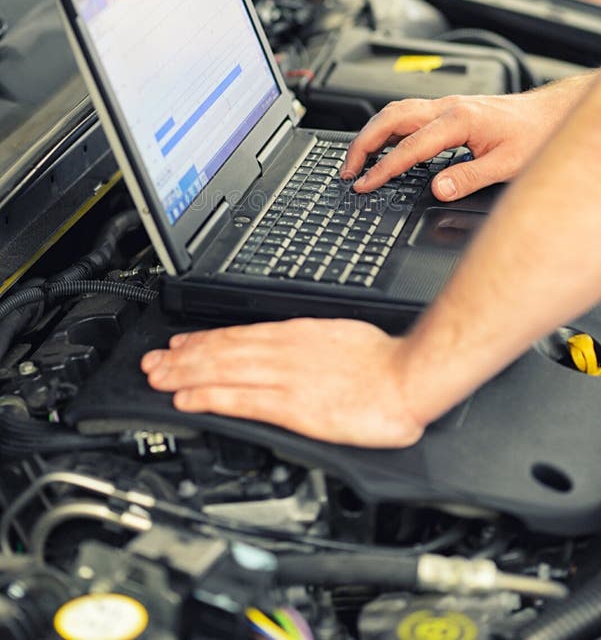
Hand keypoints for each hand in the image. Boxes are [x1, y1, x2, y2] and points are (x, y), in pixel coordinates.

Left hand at [141, 318, 424, 447]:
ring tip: (158, 378)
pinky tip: (187, 401)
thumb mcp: (341, 337)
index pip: (239, 335)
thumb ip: (313, 347)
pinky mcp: (289, 405)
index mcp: (296, 334)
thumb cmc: (383, 361)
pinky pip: (238, 399)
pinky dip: (208, 398)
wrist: (407, 376)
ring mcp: (283, 376)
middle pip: (221, 350)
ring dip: (185, 375)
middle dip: (183, 357)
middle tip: (153, 362)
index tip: (182, 344)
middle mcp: (283, 350)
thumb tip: (300, 352)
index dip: (205, 340)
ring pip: (221, 371)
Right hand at [341, 74, 594, 200]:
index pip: (409, 148)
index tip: (364, 184)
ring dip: (370, 134)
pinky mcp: (446, 110)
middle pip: (390, 119)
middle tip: (346, 170)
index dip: (382, 169)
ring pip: (394, 112)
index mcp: (459, 121)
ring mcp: (444, 106)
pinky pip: (405, 114)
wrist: (547, 114)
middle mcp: (447, 108)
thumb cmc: (532, 135)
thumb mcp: (507, 164)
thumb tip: (439, 190)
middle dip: (362, 144)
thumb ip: (470, 178)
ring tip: (355, 160)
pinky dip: (385, 129)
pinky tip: (381, 145)